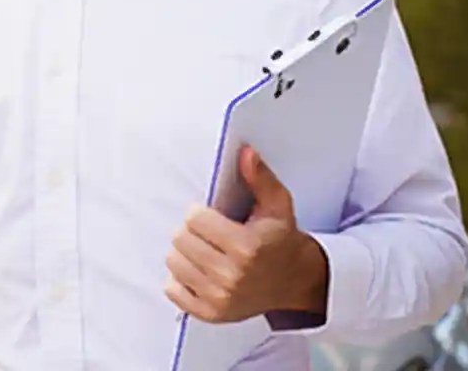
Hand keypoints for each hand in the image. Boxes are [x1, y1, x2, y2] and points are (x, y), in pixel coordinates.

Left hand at [164, 145, 327, 322]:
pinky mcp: (210, 314)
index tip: (212, 217)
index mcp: (246, 246)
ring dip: (184, 254)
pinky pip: (173, 291)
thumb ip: (260, 178)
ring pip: (173, 262)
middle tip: (209, 235)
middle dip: (191, 232)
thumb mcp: (277, 206)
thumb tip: (245, 153)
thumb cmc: (280, 241)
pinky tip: (200, 272)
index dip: (201, 213)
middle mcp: (232, 275)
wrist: (294, 282)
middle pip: (180, 239)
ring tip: (206, 252)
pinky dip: (181, 280)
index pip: (194, 218)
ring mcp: (220, 298)